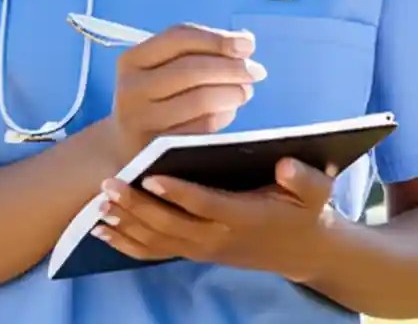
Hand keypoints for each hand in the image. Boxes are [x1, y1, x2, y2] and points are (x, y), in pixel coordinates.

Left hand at [91, 157, 338, 281]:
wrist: (304, 250)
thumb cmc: (306, 211)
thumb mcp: (318, 191)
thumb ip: (304, 178)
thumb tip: (285, 165)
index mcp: (244, 216)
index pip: (205, 204)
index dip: (178, 192)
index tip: (151, 176)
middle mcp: (218, 237)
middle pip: (170, 224)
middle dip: (137, 205)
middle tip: (110, 183)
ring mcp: (203, 248)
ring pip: (157, 240)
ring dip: (126, 224)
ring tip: (99, 205)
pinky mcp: (195, 252)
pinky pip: (155, 252)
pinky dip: (126, 244)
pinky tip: (103, 230)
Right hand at [104, 23, 266, 166]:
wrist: (124, 148)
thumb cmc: (156, 100)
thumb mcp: (162, 70)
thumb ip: (198, 52)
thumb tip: (244, 42)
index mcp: (132, 60)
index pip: (179, 38)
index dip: (218, 39)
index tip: (249, 44)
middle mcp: (131, 89)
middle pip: (192, 69)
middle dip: (233, 67)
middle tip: (257, 71)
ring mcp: (142, 122)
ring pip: (201, 99)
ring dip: (234, 92)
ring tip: (246, 91)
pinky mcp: (158, 149)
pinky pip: (203, 127)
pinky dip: (224, 116)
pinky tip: (229, 111)